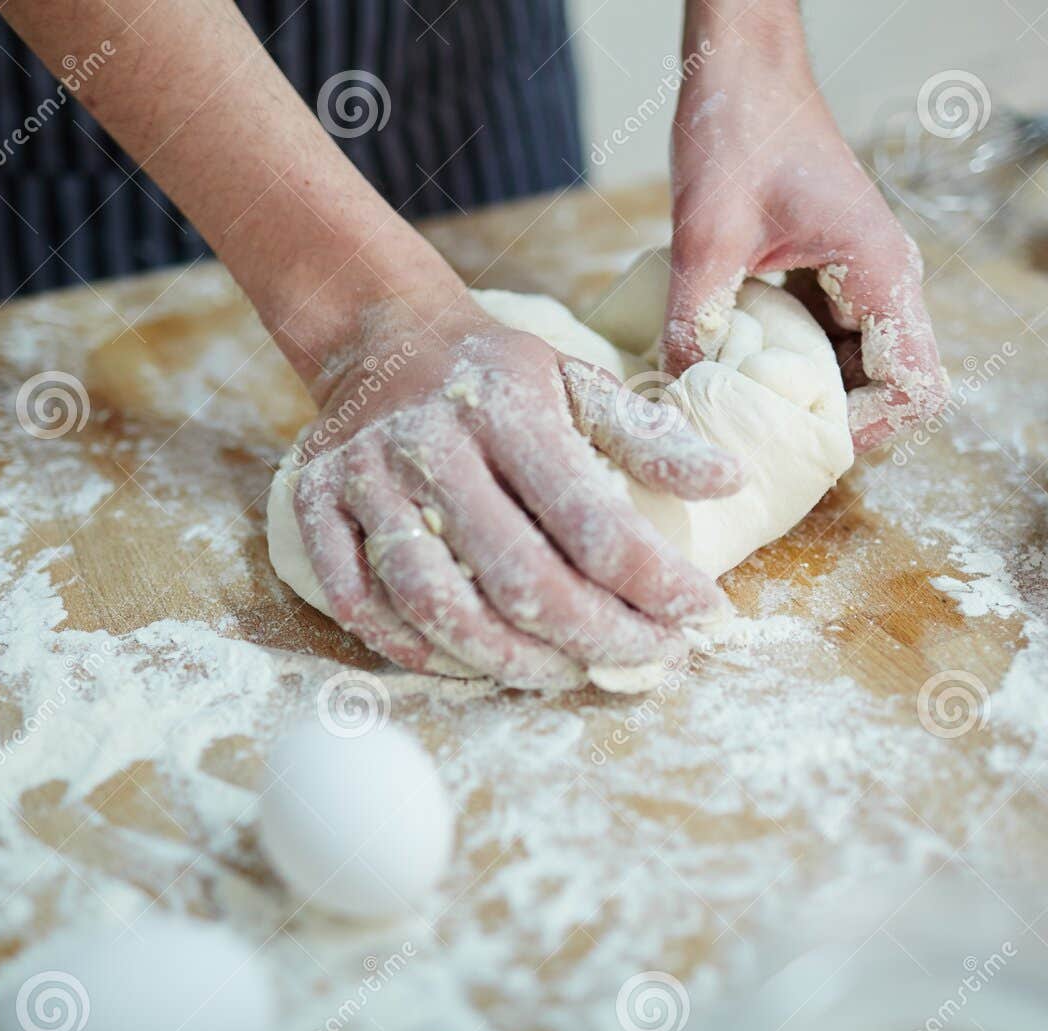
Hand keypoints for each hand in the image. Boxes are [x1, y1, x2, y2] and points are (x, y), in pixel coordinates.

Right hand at [291, 294, 743, 687]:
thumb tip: (731, 482)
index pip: (589, 517)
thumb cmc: (499, 377)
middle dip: (593, 637)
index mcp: (505, 406)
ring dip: (507, 660)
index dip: (651, 580)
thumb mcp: (579, 381)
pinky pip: (358, 602)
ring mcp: (364, 479)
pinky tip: (473, 663)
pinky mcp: (316, 509)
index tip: (701, 614)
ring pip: (432, 602)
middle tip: (648, 659)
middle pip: (515, 576)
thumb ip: (649, 437)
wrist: (383, 341)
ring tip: (567, 673)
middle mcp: (428, 443)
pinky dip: (416, 649)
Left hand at [665, 17, 947, 453]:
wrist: (741, 67)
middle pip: (890, 387)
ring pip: (857, 368)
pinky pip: (825, 341)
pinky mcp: (829, 274)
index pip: (916, 385)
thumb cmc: (740, 127)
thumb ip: (696, 317)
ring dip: (810, 398)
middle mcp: (884, 279)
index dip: (870, 430)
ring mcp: (860, 278)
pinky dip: (790, 366)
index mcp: (880, 271)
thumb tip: (680, 392)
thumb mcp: (706, 232)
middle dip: (833, 424)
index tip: (803, 442)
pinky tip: (737, 374)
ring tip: (747, 418)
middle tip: (764, 444)